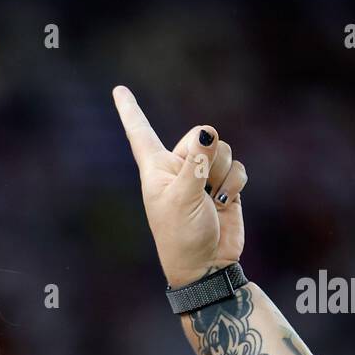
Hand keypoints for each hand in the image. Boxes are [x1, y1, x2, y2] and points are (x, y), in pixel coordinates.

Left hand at [112, 86, 247, 288]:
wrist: (206, 265)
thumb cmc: (182, 236)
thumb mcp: (183, 198)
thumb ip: (196, 164)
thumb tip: (209, 134)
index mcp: (155, 168)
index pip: (140, 132)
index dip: (130, 110)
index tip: (118, 89)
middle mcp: (177, 167)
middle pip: (200, 135)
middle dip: (207, 156)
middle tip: (200, 185)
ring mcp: (202, 175)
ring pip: (222, 150)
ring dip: (221, 175)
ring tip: (210, 201)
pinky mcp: (224, 185)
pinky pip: (237, 167)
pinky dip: (234, 185)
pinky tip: (223, 204)